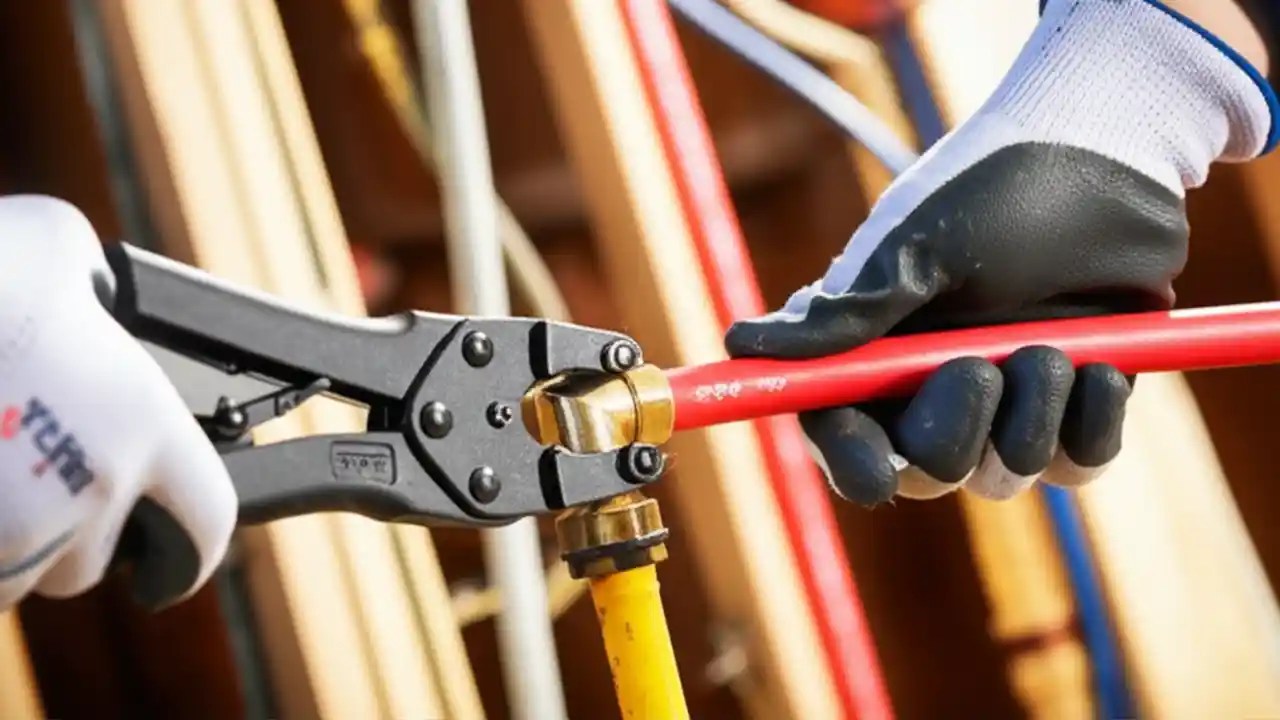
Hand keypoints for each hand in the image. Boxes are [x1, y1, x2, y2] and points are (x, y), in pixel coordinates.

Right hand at [0, 196, 235, 609]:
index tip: (177, 558)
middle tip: (32, 469)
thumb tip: (98, 300)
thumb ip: (101, 296)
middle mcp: (89, 488)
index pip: (208, 520)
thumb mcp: (59, 246)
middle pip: (91, 561)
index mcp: (141, 423)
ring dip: (7, 544)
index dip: (195, 544)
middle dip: (68, 533)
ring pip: (19, 577)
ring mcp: (11, 533)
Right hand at [726, 0, 1275, 504]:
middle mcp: (934, 384)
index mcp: (876, 347)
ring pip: (1006, 472)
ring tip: (1051, 345)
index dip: (850, 462)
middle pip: (927, 472)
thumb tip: (740, 343)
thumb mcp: (915, 250)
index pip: (842, 433)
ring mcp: (1009, 398)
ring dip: (1030, 417)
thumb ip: (843, 315)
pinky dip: (1089, 425)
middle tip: (975, 370)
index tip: (874, 473)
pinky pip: (1078, 463)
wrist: (1116, 154)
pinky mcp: (1077, 401)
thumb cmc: (999, 189)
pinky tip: (1099, 369)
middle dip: (953, 436)